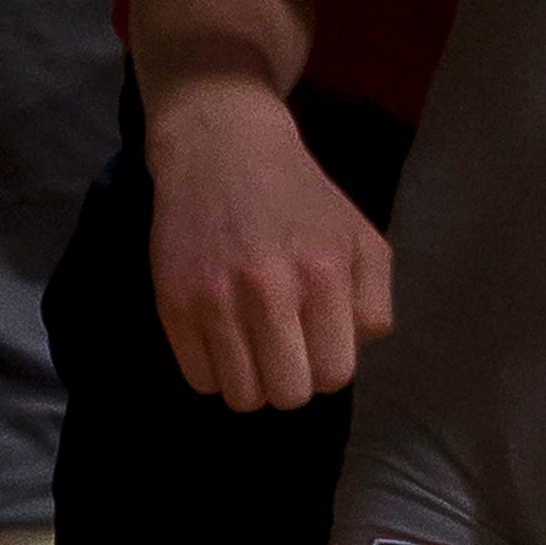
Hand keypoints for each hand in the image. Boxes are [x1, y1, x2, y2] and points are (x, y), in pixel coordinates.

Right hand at [147, 77, 392, 412]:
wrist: (222, 148)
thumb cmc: (299, 196)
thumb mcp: (359, 234)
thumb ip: (372, 299)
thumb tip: (356, 351)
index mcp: (324, 274)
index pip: (335, 374)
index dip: (328, 368)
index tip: (318, 346)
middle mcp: (270, 291)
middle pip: (288, 395)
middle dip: (292, 381)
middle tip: (285, 351)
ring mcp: (216, 301)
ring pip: (241, 396)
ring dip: (252, 380)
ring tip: (253, 345)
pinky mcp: (173, 305)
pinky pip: (199, 380)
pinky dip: (214, 371)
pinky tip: (223, 337)